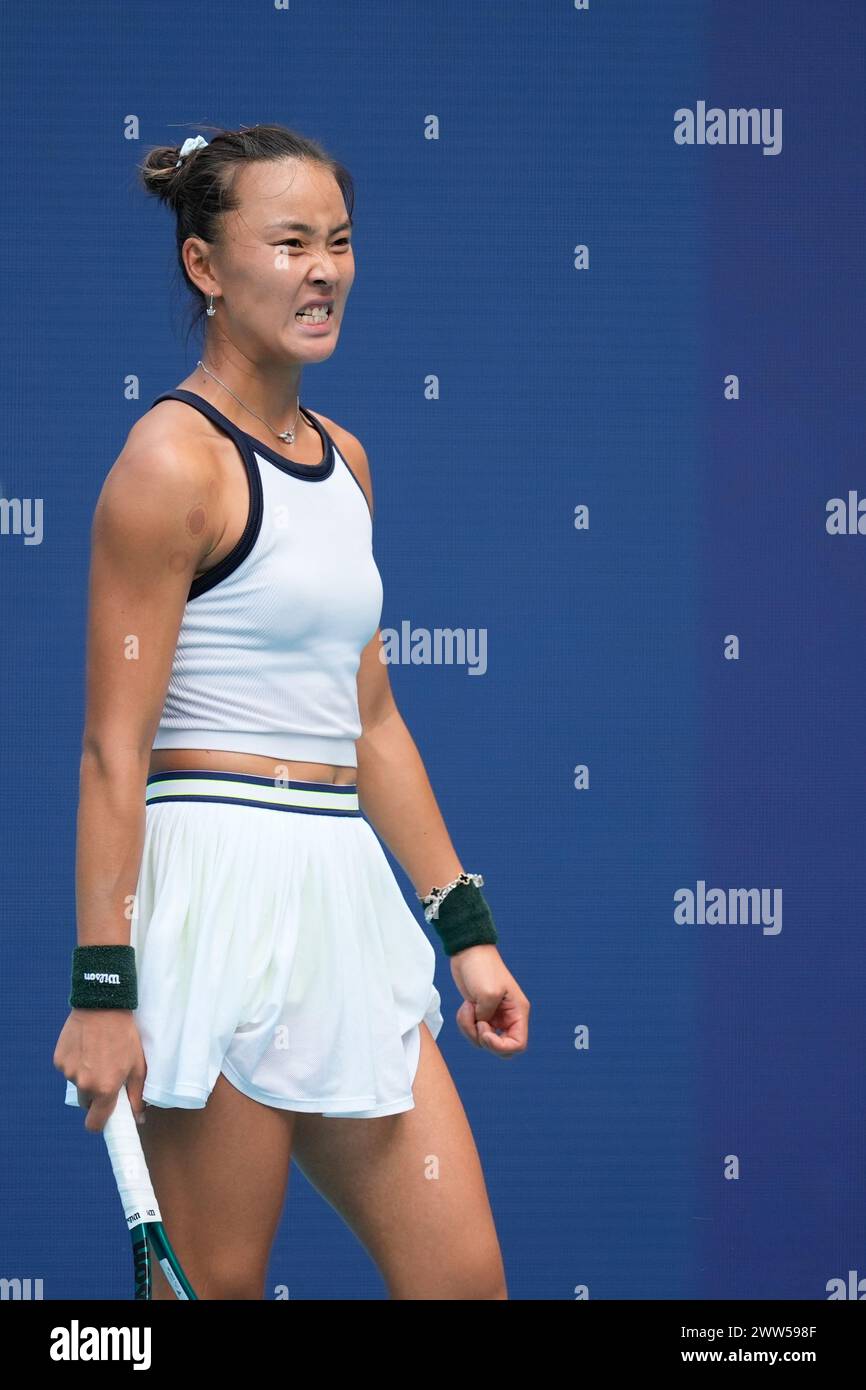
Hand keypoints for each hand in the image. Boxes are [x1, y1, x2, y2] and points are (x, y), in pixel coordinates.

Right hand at [53, 1008, 147, 1132]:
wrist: (102, 1005)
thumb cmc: (125, 1035)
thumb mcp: (138, 1065)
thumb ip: (137, 1095)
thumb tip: (138, 1119)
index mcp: (105, 1089)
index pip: (94, 1124)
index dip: (99, 1122)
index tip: (105, 1115)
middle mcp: (84, 1084)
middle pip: (86, 1103)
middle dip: (95, 1096)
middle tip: (107, 1076)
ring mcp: (68, 1072)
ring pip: (77, 1085)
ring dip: (86, 1077)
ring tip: (98, 1054)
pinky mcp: (59, 1060)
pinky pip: (68, 1070)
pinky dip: (76, 1063)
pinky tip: (86, 1047)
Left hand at [449, 945, 529, 1055]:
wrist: (467, 952)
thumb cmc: (482, 968)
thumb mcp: (487, 994)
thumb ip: (486, 1017)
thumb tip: (480, 1026)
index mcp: (518, 1012)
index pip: (518, 1045)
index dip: (500, 1047)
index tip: (484, 1031)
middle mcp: (508, 1017)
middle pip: (500, 1048)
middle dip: (483, 1040)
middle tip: (477, 1022)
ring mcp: (493, 1016)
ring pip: (482, 1041)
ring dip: (469, 1028)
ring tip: (468, 1007)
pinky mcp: (480, 1013)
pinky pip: (472, 1030)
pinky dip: (465, 1022)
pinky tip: (465, 1006)